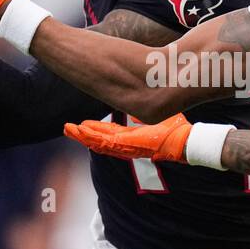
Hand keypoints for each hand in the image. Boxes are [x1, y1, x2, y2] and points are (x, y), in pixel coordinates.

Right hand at [64, 113, 192, 162]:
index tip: (82, 124)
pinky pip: (104, 142)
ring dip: (82, 136)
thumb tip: (140, 102)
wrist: (181, 139)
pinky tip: (81, 132)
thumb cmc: (173, 130)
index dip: (94, 129)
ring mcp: (125, 145)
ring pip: (97, 142)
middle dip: (82, 134)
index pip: (108, 133)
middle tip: (68, 128)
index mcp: (131, 137)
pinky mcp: (126, 145)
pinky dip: (91, 138)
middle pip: (98, 139)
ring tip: (69, 130)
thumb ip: (145, 112)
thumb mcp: (155, 117)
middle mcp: (125, 143)